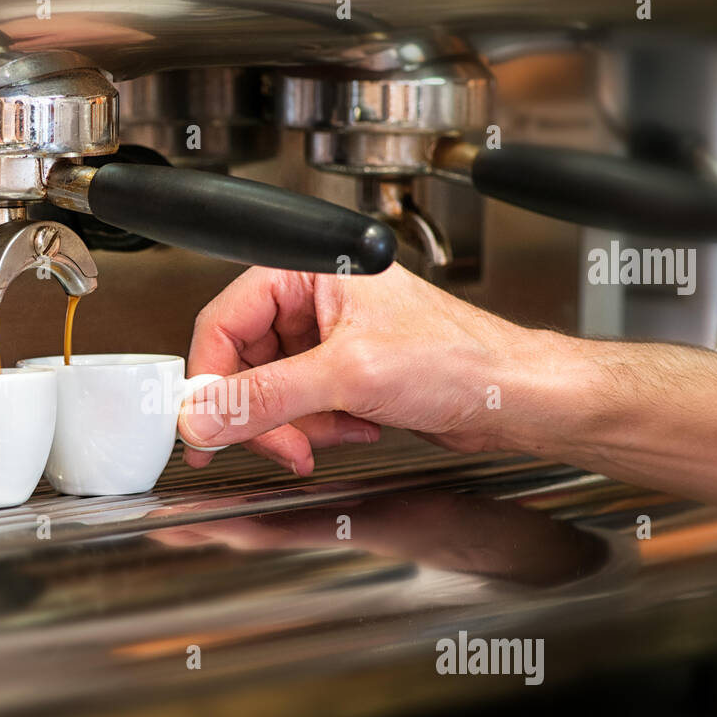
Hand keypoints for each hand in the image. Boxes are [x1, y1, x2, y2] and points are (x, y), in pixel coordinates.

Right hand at [178, 263, 527, 473]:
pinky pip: (301, 407)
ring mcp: (329, 339)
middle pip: (245, 364)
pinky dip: (320, 428)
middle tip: (275, 446)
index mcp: (310, 271)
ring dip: (296, 426)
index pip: (225, 321)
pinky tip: (357, 427)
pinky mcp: (344, 373)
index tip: (204, 423)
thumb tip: (204, 414)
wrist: (512, 398)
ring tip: (333, 433)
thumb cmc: (461, 359)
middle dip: (261, 413)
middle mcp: (316, 299)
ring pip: (271, 392)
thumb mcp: (349, 374)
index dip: (210, 378)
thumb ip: (267, 397)